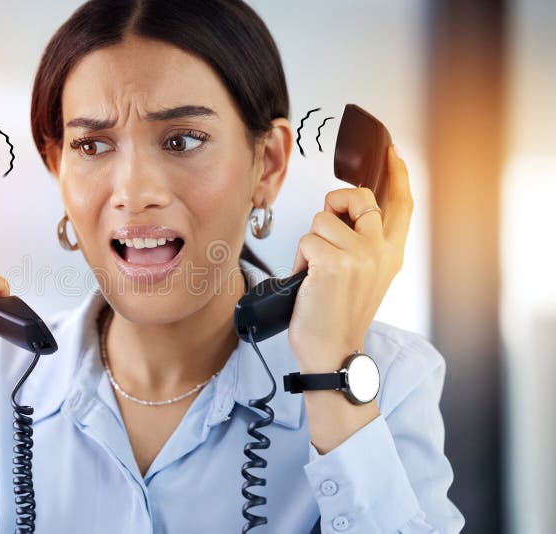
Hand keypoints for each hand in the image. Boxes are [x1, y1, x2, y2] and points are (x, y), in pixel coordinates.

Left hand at [287, 145, 411, 372]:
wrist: (331, 351)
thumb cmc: (338, 317)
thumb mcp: (364, 278)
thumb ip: (363, 244)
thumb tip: (342, 214)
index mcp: (390, 254)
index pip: (402, 204)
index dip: (398, 175)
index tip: (393, 154)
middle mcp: (380, 251)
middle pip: (356, 197)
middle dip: (332, 209)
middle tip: (326, 238)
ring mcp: (360, 255)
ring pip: (322, 219)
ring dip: (311, 243)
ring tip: (316, 271)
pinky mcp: (335, 261)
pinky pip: (306, 239)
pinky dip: (300, 259)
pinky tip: (308, 281)